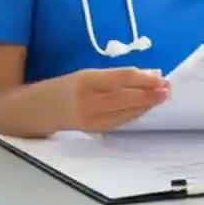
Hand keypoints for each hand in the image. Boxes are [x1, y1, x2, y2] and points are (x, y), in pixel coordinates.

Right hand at [54, 67, 169, 131]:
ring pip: (127, 113)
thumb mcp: (88, 74)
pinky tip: (146, 107)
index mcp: (87, 81)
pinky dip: (135, 113)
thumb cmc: (65, 87)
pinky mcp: (95, 130)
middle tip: (167, 90)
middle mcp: (89, 101)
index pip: (123, 79)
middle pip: (127, 98)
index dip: (145, 80)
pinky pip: (120, 121)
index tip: (162, 78)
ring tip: (161, 97)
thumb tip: (151, 74)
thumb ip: (118, 75)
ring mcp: (92, 119)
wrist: (36, 111)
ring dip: (146, 105)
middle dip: (150, 95)